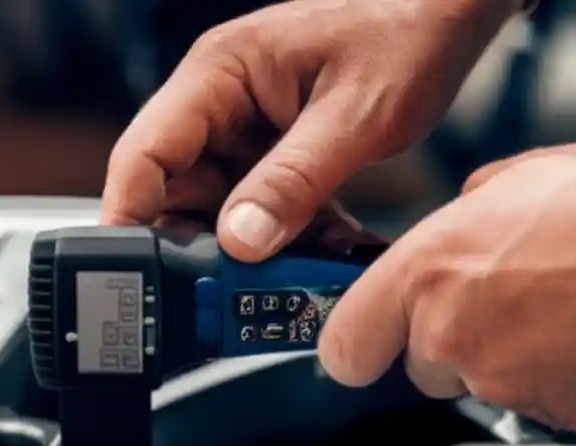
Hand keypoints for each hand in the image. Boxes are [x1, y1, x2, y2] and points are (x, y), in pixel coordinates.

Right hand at [100, 0, 517, 259]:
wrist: (447, 15)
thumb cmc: (405, 34)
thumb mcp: (355, 116)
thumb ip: (296, 180)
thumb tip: (241, 243)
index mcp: (217, 73)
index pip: (142, 152)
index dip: (128, 216)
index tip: (137, 274)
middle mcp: (216, 103)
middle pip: (172, 192)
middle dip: (199, 244)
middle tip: (231, 288)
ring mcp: (241, 130)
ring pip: (215, 209)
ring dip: (251, 246)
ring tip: (298, 263)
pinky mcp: (269, 153)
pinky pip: (256, 208)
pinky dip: (284, 236)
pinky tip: (322, 248)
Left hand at [319, 143, 575, 429]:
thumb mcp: (514, 178)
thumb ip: (458, 217)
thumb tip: (452, 225)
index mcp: (425, 274)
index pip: (344, 344)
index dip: (355, 343)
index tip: (363, 341)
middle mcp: (451, 334)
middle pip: (417, 367)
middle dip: (446, 342)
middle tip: (501, 301)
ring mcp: (502, 381)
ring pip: (477, 384)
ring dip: (503, 357)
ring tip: (558, 306)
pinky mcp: (554, 414)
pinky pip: (534, 402)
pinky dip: (554, 379)